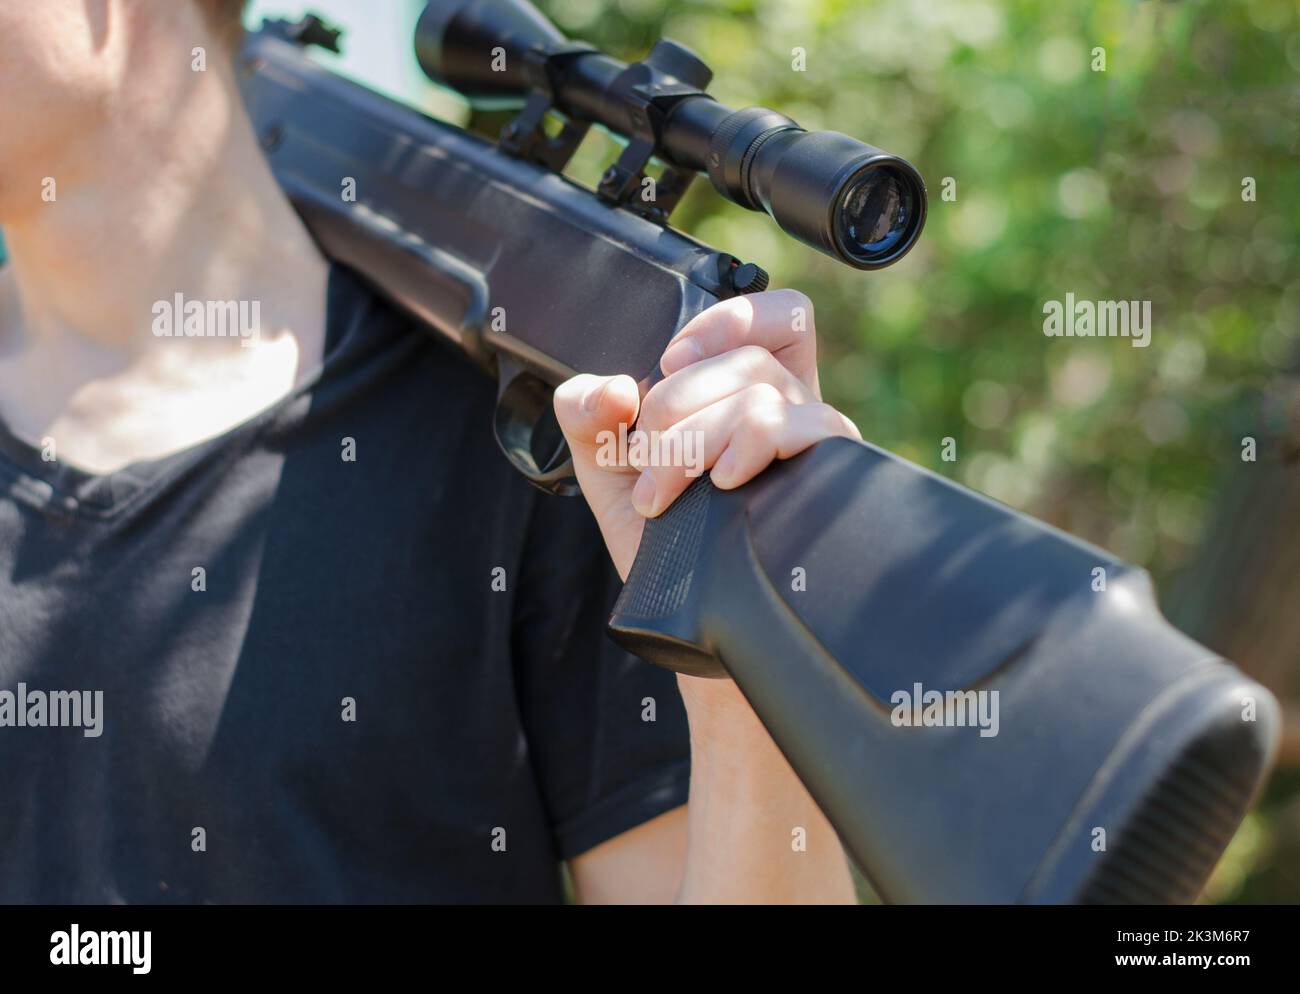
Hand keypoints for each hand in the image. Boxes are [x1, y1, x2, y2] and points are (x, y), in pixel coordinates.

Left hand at [553, 286, 859, 589]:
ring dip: (695, 437)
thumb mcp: (602, 456)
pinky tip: (723, 480)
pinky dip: (754, 442)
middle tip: (644, 453)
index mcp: (749, 387)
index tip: (670, 361)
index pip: (777, 317)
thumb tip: (616, 391)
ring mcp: (808, 446)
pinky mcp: (822, 480)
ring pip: (765, 394)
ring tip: (662, 488)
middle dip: (678, 401)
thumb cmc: (653, 527)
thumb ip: (584, 407)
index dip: (728, 320)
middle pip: (753, 357)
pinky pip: (810, 427)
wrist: (675, 608)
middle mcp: (789, 409)